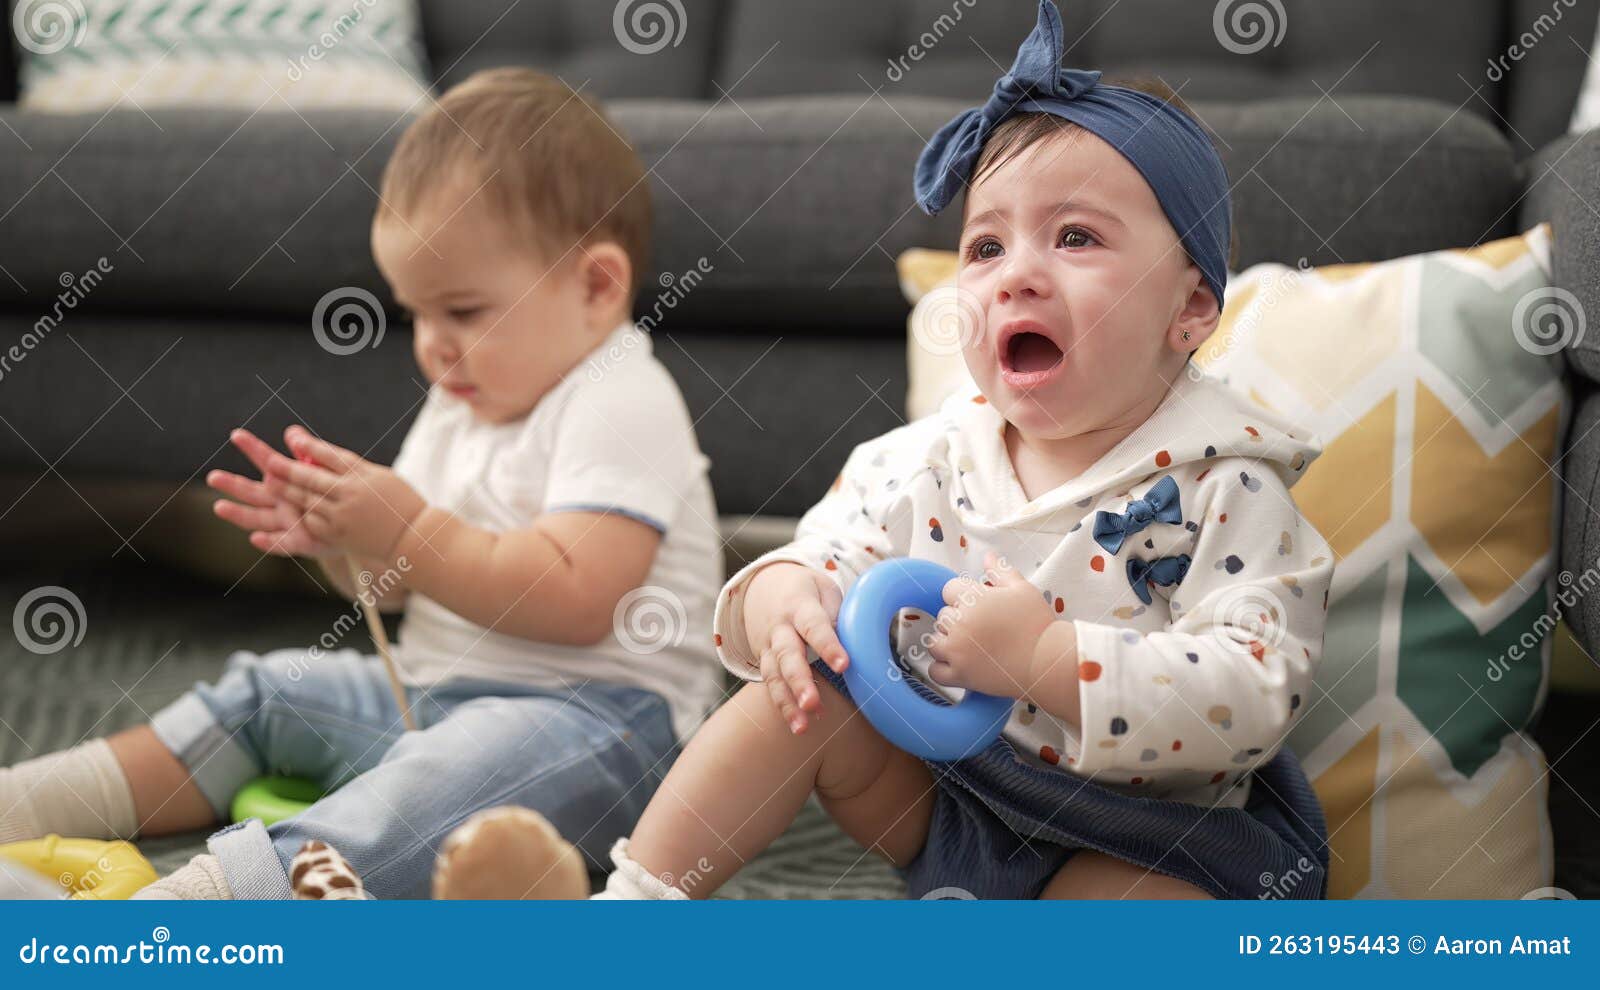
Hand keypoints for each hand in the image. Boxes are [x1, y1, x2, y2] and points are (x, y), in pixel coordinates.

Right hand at [208, 428, 337, 558]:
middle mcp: (280, 502)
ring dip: (238, 513)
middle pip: (252, 492)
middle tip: (213, 476)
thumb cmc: (333, 494)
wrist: (352, 524)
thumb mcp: (323, 470)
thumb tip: (291, 431)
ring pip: (257, 519)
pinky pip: (282, 544)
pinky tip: (254, 538)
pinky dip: (268, 542)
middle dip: (232, 484)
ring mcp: (286, 523)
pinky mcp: (299, 542)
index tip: (237, 434)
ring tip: (219, 507)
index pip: (266, 461)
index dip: (253, 447)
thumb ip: (308, 452)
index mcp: (286, 481)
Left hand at [262, 425, 426, 562]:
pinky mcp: (338, 536)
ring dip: (286, 491)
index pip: (329, 456)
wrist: (412, 537)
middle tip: (267, 461)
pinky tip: (292, 507)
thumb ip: (350, 466)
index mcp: (362, 475)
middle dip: (286, 469)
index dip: (308, 447)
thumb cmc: (398, 501)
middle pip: (311, 478)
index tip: (291, 438)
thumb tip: (320, 452)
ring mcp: (343, 516)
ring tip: (270, 482)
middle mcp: (350, 494)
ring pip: (307, 500)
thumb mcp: (379, 475)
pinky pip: (313, 522)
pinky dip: (302, 513)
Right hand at [742, 562, 849, 734]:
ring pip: (775, 675)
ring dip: (788, 702)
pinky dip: (784, 706)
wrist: (764, 587)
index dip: (828, 646)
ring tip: (802, 726)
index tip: (844, 665)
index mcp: (799, 605)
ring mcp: (769, 645)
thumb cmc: (807, 592)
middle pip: (788, 655)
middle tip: (812, 703)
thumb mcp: (825, 591)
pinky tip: (798, 725)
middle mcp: (780, 627)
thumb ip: (839, 615)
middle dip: (800, 681)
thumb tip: (862, 643)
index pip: (814, 626)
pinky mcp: (764, 661)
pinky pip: (771, 685)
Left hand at [927, 552, 1054, 698]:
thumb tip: (988, 557)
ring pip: (934, 641)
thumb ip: (1001, 571)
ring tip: (971, 645)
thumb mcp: (1023, 590)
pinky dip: (943, 668)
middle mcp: (961, 624)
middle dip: (958, 619)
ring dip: (948, 642)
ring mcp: (958, 651)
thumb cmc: (1038, 626)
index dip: (962, 596)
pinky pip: (935, 671)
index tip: (976, 606)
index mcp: (974, 599)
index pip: (949, 590)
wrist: (1047, 662)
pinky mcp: (961, 675)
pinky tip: (958, 663)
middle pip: (942, 616)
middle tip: (980, 627)